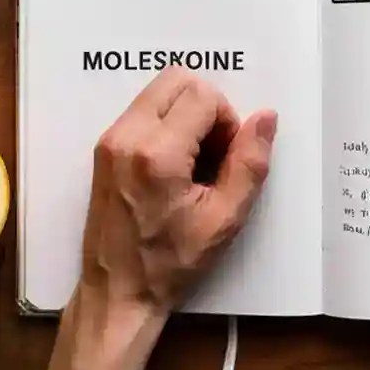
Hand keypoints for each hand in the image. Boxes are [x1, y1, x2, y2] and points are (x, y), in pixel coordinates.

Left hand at [49, 68, 276, 369]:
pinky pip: (143, 111)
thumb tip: (265, 117)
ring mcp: (110, 139)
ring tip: (193, 162)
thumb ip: (250, 164)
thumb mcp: (224, 219)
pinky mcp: (104, 148)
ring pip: (159, 92)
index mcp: (157, 154)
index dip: (227, 120)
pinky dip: (166, 124)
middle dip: (206, 107)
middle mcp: (127, 136)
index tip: (225, 159)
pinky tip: (173, 166)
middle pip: (177, 79)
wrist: (118, 290)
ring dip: (185, 114)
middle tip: (213, 153)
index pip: (203, 95)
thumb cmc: (171, 262)